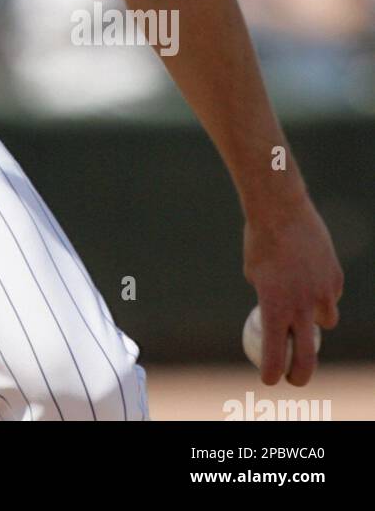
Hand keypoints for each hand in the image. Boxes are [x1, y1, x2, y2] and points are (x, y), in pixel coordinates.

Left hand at [242, 195, 342, 385]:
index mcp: (274, 305)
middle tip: (295, 379)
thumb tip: (275, 313)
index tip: (270, 380)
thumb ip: (268, 296)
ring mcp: (322, 292)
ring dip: (316, 322)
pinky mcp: (335, 277)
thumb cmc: (259, 240)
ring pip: (326, 322)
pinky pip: (331, 295)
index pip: (274, 352)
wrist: (280, 209)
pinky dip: (323, 293)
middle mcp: (301, 304)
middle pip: (306, 354)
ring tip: (304, 309)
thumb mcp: (254, 272)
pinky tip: (311, 276)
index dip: (272, 372)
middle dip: (301, 373)